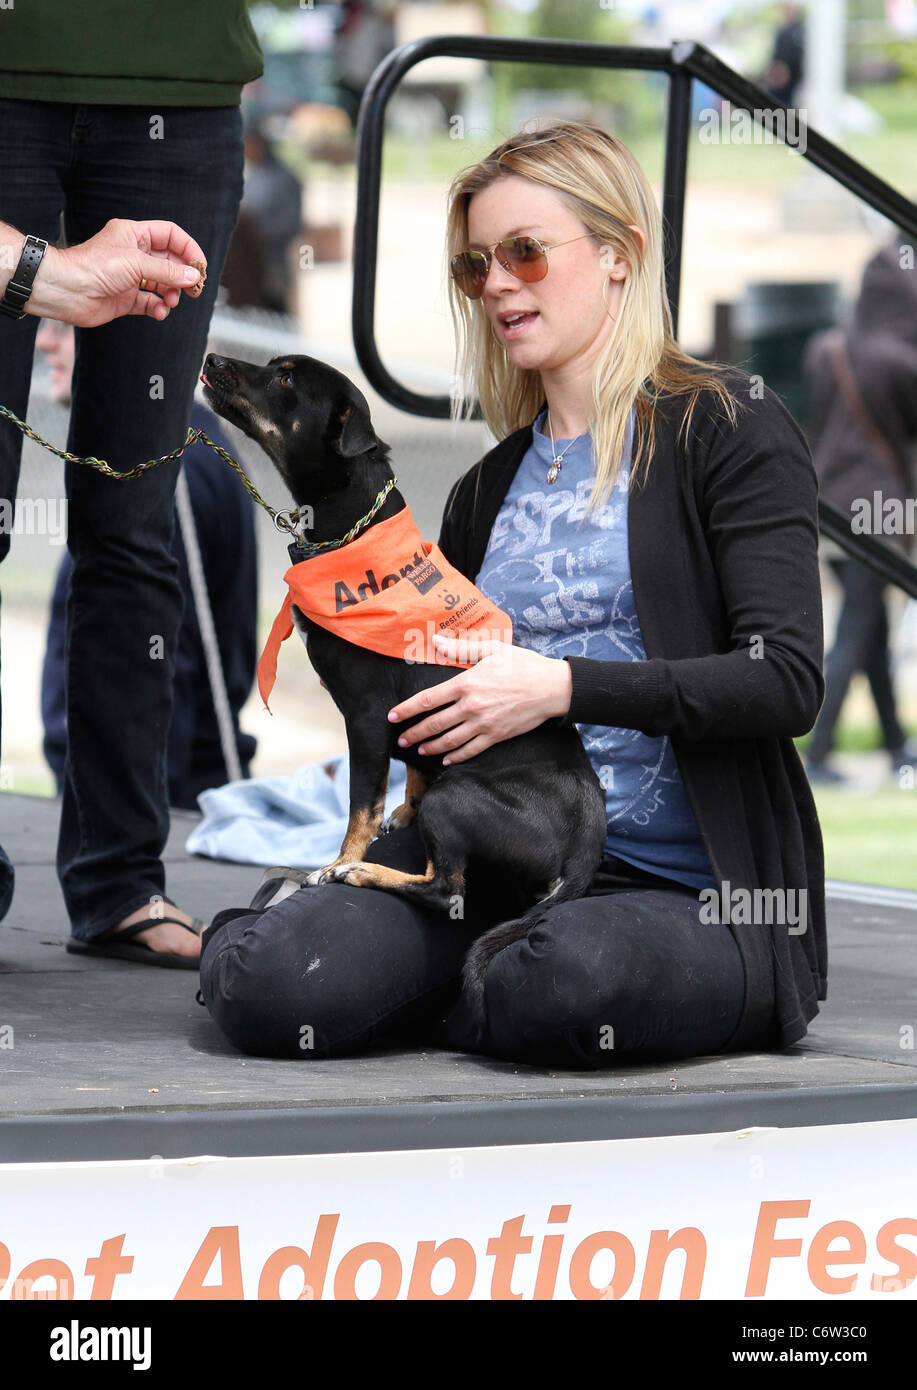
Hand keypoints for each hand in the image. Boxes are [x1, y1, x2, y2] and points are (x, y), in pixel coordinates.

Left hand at [27, 218, 206, 326]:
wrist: (66, 290)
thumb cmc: (92, 267)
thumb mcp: (136, 262)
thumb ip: (168, 270)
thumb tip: (193, 275)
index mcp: (134, 235)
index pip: (170, 235)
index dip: (188, 248)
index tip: (200, 266)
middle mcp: (133, 254)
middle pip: (169, 261)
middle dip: (182, 275)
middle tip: (194, 289)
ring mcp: (130, 277)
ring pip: (162, 283)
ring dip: (171, 293)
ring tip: (172, 300)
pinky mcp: (126, 298)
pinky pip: (150, 302)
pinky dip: (158, 308)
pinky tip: (159, 311)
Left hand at [387, 633, 572, 763]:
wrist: (552, 688)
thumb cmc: (523, 665)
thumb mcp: (491, 649)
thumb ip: (461, 648)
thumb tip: (435, 641)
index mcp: (466, 683)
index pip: (428, 700)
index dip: (407, 710)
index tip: (393, 717)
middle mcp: (471, 706)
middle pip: (434, 724)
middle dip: (414, 733)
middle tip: (401, 739)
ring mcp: (483, 724)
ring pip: (450, 740)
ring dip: (431, 747)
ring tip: (419, 751)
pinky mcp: (496, 735)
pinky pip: (471, 750)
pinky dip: (456, 757)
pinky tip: (446, 760)